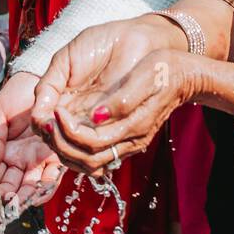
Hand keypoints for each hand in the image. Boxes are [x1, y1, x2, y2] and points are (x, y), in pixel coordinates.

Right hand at [0, 73, 62, 206]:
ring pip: (32, 185)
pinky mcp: (56, 153)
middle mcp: (22, 159)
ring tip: (18, 202)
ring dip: (25, 196)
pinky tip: (38, 194)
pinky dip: (46, 187)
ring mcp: (39, 158)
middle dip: (9, 196)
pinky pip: (53, 175)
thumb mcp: (0, 114)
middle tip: (3, 203)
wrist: (40, 77)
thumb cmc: (18, 93)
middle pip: (14, 185)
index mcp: (5, 151)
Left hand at [44, 48, 192, 175]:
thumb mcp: (147, 75)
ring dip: (66, 150)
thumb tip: (96, 116)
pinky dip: (76, 150)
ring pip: (90, 163)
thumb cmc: (166, 69)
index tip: (55, 110)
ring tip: (51, 128)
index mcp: (135, 127)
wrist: (188, 75)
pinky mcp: (126, 138)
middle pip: (87, 160)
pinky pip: (96, 156)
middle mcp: (131, 141)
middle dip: (61, 145)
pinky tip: (66, 133)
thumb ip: (123, 99)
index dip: (68, 131)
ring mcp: (129, 143)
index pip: (91, 143)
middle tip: (46, 123)